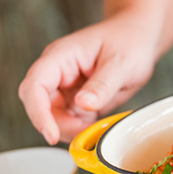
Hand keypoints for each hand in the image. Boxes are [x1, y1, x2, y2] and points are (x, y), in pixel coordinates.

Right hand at [18, 12, 161, 144]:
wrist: (137, 38)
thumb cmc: (128, 41)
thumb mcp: (122, 62)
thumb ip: (103, 84)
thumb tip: (84, 104)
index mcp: (60, 57)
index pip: (35, 86)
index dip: (39, 113)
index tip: (52, 135)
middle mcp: (56, 74)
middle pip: (41, 108)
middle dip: (61, 126)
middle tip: (88, 133)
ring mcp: (63, 90)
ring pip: (54, 121)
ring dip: (74, 131)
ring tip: (100, 126)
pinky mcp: (73, 104)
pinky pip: (71, 124)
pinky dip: (83, 131)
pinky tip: (101, 124)